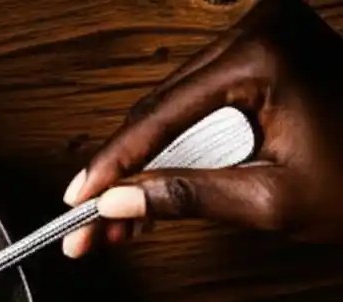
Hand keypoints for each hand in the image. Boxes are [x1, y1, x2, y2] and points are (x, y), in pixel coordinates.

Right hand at [62, 0, 342, 255]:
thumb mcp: (271, 200)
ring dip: (142, 165)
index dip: (112, 166)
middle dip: (122, 173)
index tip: (79, 200)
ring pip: (173, 109)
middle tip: (88, 221)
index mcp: (264, 52)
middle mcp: (261, 29)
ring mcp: (264, 37)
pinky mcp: (266, 55)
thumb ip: (184, 197)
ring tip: (112, 219)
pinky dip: (176, 149)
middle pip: (160, 109)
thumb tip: (118, 205)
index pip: (161, 116)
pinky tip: (146, 190)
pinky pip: (201, 103)